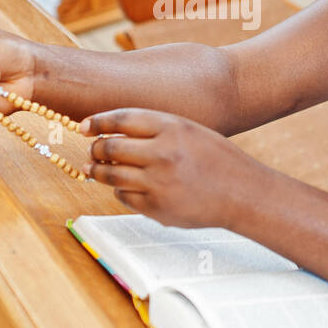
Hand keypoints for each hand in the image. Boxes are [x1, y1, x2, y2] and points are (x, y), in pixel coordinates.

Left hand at [81, 108, 273, 227]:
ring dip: (98, 171)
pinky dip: (120, 190)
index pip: (122, 119)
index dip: (98, 121)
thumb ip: (155, 129)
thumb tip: (110, 133)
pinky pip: (124, 197)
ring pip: (111, 175)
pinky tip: (125, 186)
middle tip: (92, 150)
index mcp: (172, 127)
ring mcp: (158, 183)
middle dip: (95, 149)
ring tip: (94, 169)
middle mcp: (163, 153)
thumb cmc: (217, 159)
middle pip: (110, 148)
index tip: (85, 126)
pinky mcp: (157, 208)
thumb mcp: (190, 130)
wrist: (243, 193)